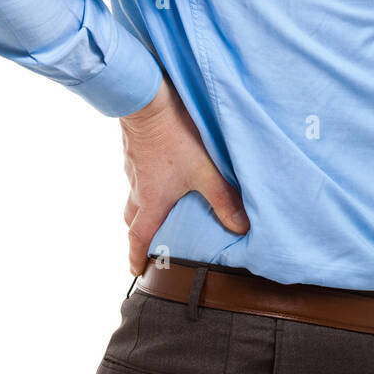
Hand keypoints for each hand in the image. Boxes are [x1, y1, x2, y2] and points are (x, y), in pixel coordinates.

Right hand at [119, 76, 249, 275]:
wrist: (146, 102)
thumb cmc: (174, 138)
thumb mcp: (205, 172)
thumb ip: (223, 200)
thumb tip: (240, 228)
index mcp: (150, 201)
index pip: (138, 237)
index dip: (136, 256)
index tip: (135, 271)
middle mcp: (137, 188)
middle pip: (132, 220)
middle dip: (139, 234)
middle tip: (148, 244)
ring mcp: (133, 169)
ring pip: (133, 197)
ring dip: (141, 209)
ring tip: (156, 211)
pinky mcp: (135, 152)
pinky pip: (137, 177)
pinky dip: (144, 185)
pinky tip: (159, 176)